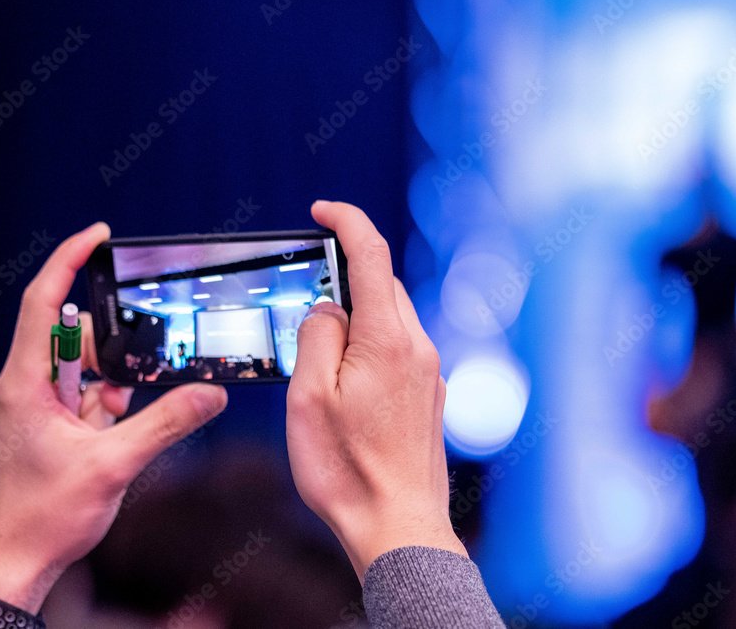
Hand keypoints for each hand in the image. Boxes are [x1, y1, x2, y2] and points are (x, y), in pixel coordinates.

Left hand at [0, 222, 227, 612]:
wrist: (14, 562)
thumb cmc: (40, 517)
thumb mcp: (113, 465)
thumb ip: (166, 423)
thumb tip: (210, 393)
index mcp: (27, 383)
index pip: (44, 303)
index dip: (69, 261)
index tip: (98, 236)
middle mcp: (28, 386)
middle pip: (77, 337)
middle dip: (113, 355)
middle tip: (130, 388)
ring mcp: (38, 405)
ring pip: (87, 370)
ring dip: (113, 390)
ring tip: (112, 430)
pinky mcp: (49, 424)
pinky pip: (88, 397)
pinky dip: (109, 409)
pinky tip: (111, 438)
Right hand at [286, 201, 465, 581]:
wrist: (397, 526)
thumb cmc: (347, 469)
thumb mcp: (309, 396)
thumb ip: (317, 335)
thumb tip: (329, 308)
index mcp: (388, 339)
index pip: (371, 256)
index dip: (346, 222)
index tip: (321, 210)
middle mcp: (418, 347)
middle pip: (383, 286)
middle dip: (344, 278)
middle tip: (306, 297)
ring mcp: (430, 372)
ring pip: (391, 319)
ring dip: (356, 318)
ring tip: (320, 357)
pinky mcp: (430, 395)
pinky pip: (399, 350)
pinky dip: (370, 346)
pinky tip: (346, 383)